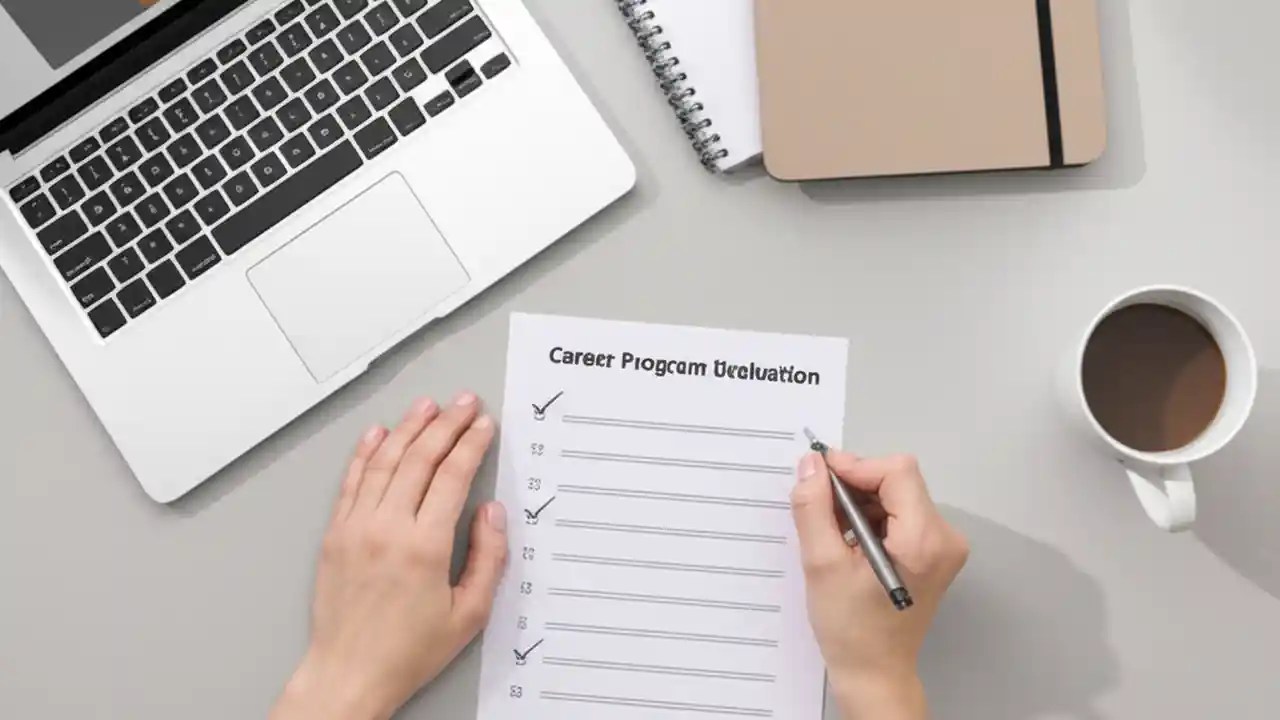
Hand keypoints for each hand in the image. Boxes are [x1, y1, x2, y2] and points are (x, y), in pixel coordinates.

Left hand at [271, 393, 508, 719]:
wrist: (349, 673)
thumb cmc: (407, 651)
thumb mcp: (469, 614)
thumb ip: (488, 559)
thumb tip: (492, 514)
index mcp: (424, 546)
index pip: (452, 476)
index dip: (471, 444)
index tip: (483, 425)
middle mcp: (387, 529)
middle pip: (420, 458)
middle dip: (446, 424)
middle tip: (463, 404)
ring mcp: (356, 528)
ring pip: (384, 461)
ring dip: (408, 428)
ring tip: (427, 407)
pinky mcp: (335, 535)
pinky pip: (352, 481)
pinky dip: (365, 453)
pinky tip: (378, 434)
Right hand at [791, 451, 967, 719]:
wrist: (874, 672)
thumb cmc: (851, 628)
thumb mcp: (822, 564)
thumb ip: (814, 508)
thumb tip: (810, 466)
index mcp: (924, 541)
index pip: (895, 472)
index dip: (855, 466)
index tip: (820, 475)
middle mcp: (944, 538)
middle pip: (898, 481)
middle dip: (855, 486)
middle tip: (819, 507)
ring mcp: (943, 546)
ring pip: (898, 495)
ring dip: (861, 502)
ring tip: (833, 531)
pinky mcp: (934, 552)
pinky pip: (901, 514)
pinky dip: (872, 517)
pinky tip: (849, 540)